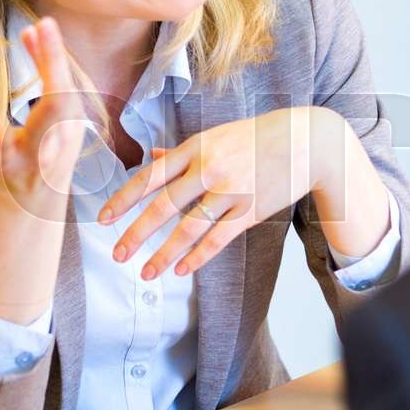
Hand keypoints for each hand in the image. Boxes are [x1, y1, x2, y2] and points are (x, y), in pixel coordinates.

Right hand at [0, 17, 84, 220]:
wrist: (33, 194)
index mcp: (9, 165)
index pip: (4, 156)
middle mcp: (43, 151)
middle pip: (55, 113)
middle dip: (52, 69)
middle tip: (42, 25)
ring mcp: (65, 135)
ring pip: (66, 90)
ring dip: (52, 54)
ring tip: (38, 24)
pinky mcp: (75, 121)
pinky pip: (68, 83)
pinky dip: (53, 57)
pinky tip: (36, 32)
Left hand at [100, 106, 342, 278]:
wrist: (306, 141)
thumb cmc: (257, 136)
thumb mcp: (215, 136)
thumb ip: (181, 151)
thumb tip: (150, 156)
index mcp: (194, 147)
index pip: (149, 176)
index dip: (123, 199)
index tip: (103, 219)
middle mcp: (208, 168)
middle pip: (162, 206)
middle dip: (136, 234)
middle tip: (117, 255)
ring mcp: (230, 190)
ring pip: (188, 228)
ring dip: (164, 254)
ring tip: (146, 273)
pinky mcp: (250, 209)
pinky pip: (218, 238)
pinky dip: (198, 256)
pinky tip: (181, 270)